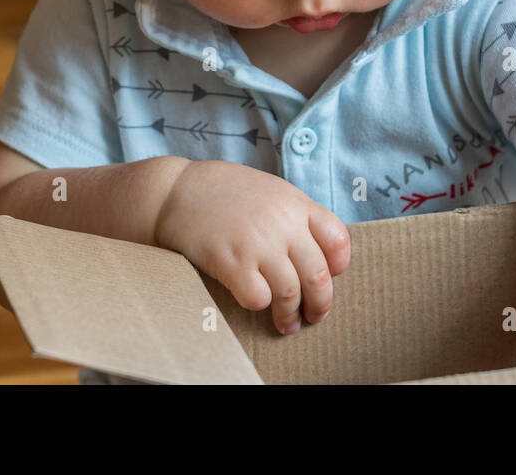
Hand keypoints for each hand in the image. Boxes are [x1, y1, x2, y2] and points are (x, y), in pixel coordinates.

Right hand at [153, 160, 350, 334]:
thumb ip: (294, 215)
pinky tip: (254, 301)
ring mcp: (258, 244)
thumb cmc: (223, 191)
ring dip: (291, 315)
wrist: (176, 191)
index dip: (339, 264)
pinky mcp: (232, 262)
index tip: (331, 276)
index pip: (338, 240)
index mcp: (296, 203)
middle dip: (321, 303)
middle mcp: (282, 224)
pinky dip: (259, 305)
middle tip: (316, 315)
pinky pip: (258, 299)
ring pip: (291, 293)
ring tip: (287, 324)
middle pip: (319, 275)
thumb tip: (315, 253)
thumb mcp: (270, 190)